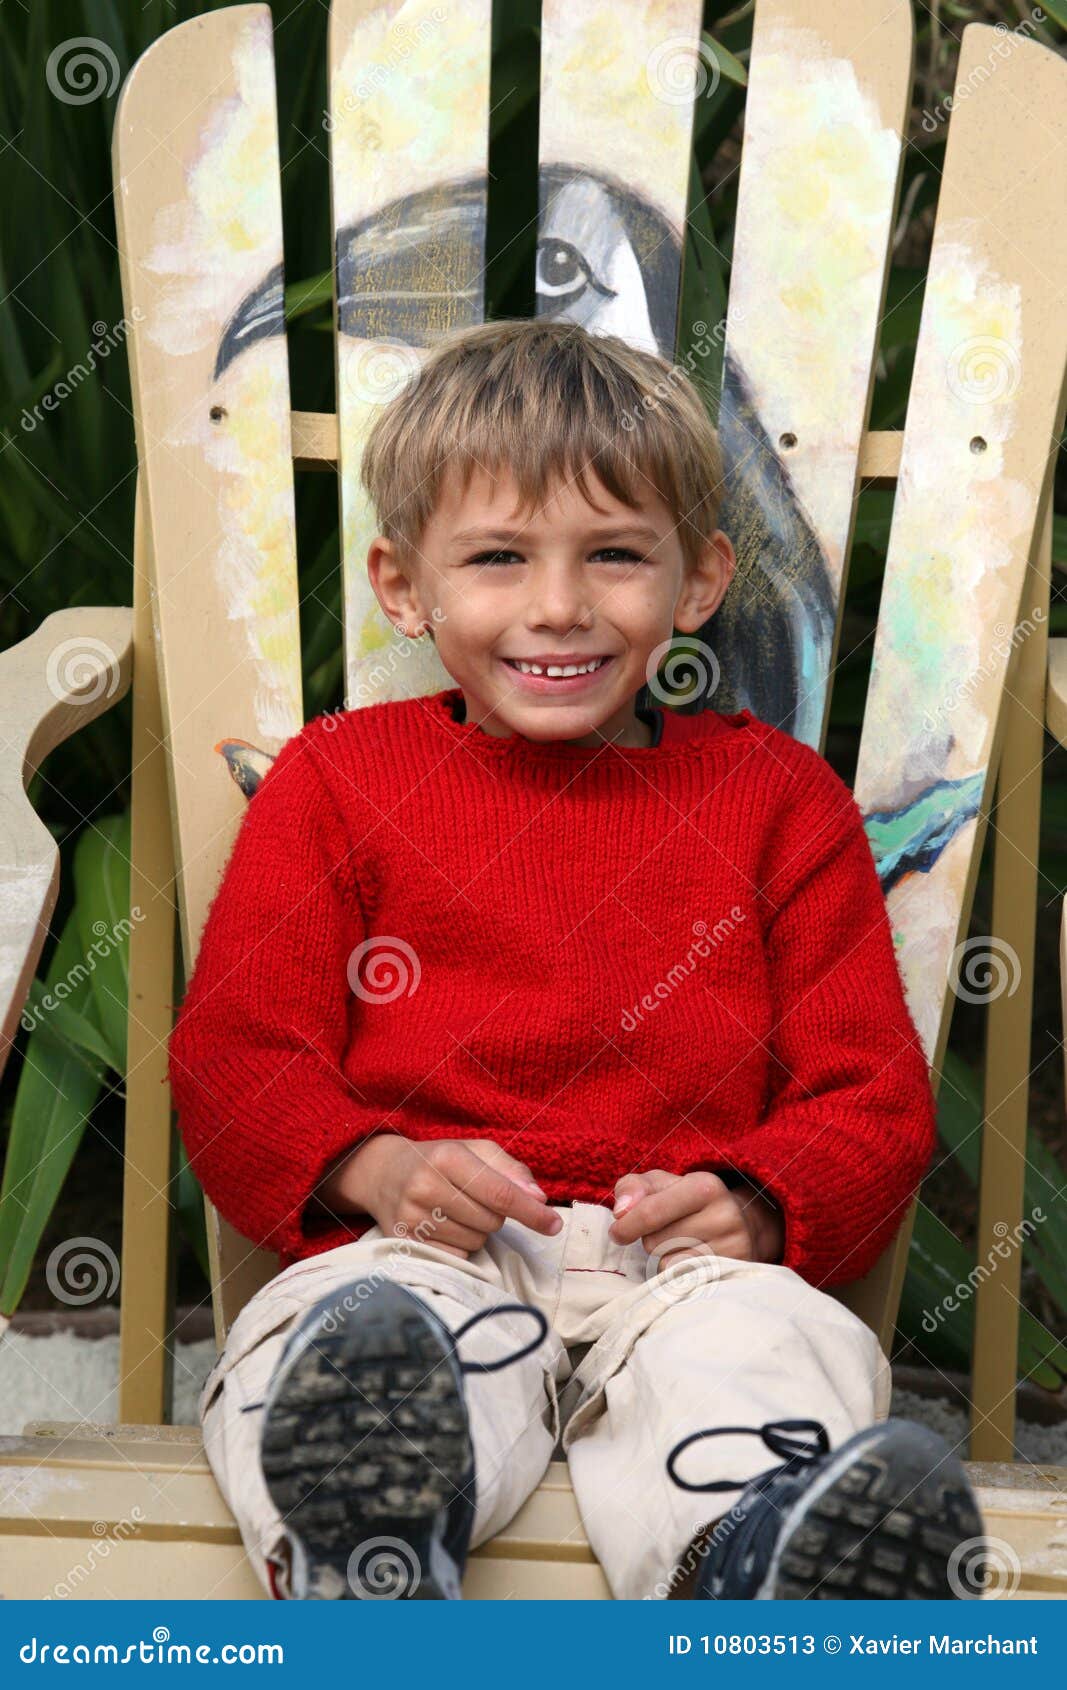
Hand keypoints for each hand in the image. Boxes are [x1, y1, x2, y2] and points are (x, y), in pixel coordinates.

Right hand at [314, 1134, 562, 1257]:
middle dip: (497, 1214)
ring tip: (457, 1210)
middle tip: (477, 1199)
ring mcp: (412, 1216)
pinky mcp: (405, 1241)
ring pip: (476, 1241)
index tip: (555, 1225)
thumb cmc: (440, 1160)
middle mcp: (426, 1186)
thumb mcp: (475, 1151)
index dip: (531, 1212)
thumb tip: (539, 1198)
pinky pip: (456, 1255)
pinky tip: (445, 1225)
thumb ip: (511, 1170)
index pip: (500, 1193)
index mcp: (448, 1157)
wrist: (383, 1173)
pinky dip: (461, 1244)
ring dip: (478, 1230)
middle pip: (491, 1220)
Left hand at [608, 1168, 783, 1267]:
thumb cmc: (689, 1202)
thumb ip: (633, 1187)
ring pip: (667, 1265)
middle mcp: (724, 1216)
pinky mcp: (733, 1273)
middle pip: (655, 1243)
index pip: (651, 1211)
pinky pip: (684, 1283)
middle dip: (650, 1240)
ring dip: (663, 1259)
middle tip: (666, 1233)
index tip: (617, 1233)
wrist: (742, 1225)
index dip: (627, 1226)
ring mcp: (733, 1248)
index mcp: (704, 1186)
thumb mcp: (662, 1184)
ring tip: (681, 1245)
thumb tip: (621, 1211)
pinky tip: (689, 1262)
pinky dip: (678, 1275)